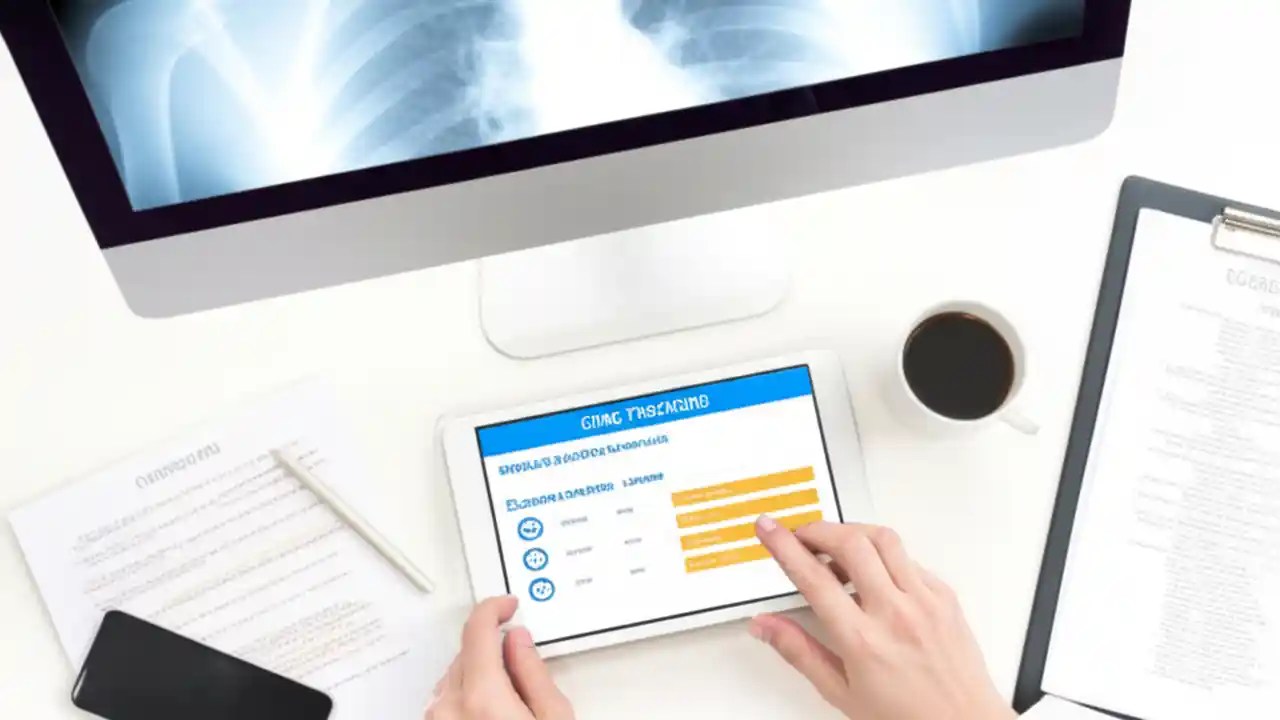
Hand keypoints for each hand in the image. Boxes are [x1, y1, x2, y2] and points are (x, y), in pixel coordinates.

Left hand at [427, 596, 573, 719]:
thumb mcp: (553, 718)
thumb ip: (534, 673)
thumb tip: (518, 641)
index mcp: (481, 697)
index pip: (477, 630)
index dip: (494, 609)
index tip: (507, 605)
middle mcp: (448, 707)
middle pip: (467, 653)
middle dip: (494, 651)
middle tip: (522, 670)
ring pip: (455, 675)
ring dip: (479, 675)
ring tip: (510, 705)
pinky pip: (447, 699)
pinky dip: (467, 697)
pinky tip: (491, 715)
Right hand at [751, 517, 1013, 719]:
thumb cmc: (907, 717)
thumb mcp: (840, 692)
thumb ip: (798, 652)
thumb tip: (765, 626)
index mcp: (863, 641)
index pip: (813, 578)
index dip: (784, 546)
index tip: (769, 529)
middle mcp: (895, 614)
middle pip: (849, 543)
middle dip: (816, 529)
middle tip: (800, 535)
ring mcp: (924, 600)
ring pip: (883, 538)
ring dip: (851, 532)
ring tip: (835, 546)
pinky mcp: (945, 596)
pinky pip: (910, 558)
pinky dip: (884, 555)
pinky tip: (875, 572)